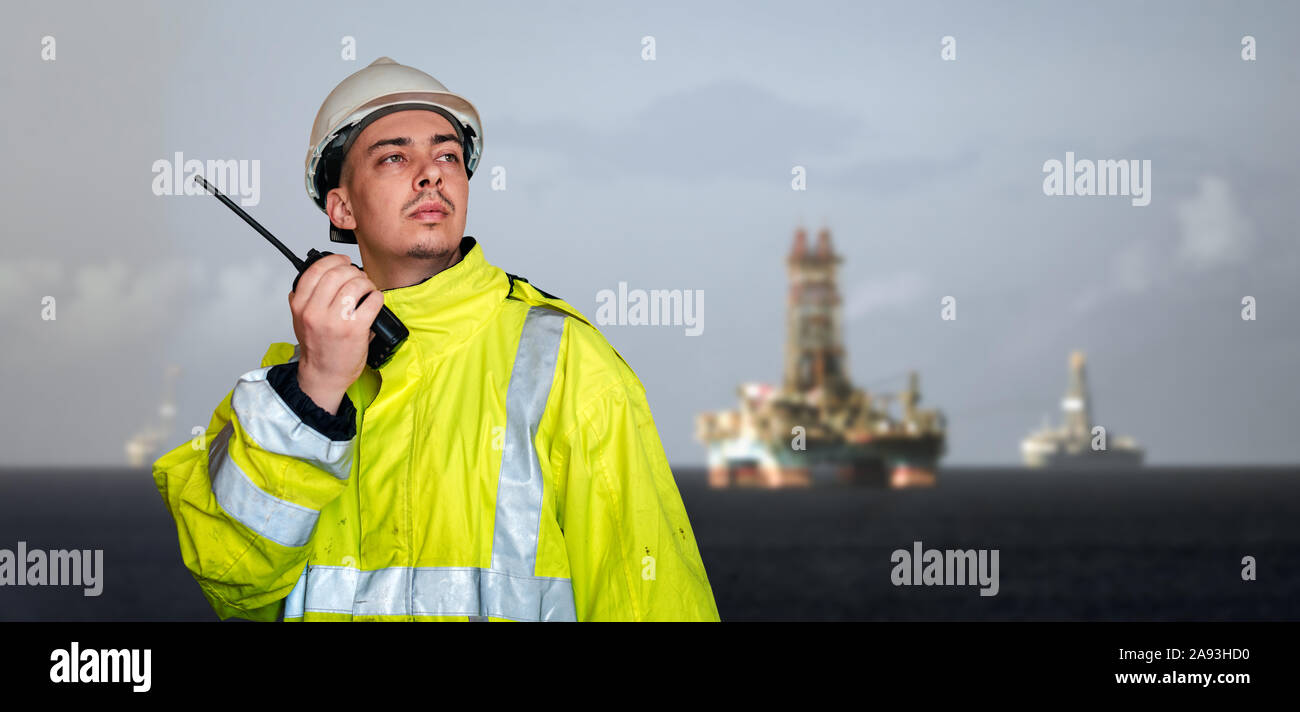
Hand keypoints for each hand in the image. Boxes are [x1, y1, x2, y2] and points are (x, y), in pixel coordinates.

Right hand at [288, 253, 383, 414]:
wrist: (324, 374)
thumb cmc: (317, 348)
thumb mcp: (299, 320)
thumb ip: (303, 298)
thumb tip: (316, 276)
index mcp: (301, 306)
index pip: (315, 270)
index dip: (333, 260)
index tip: (343, 261)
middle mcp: (315, 311)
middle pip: (337, 273)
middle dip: (353, 271)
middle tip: (359, 278)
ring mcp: (335, 320)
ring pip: (356, 284)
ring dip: (366, 283)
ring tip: (367, 290)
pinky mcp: (355, 329)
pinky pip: (372, 300)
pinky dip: (377, 297)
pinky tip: (374, 302)